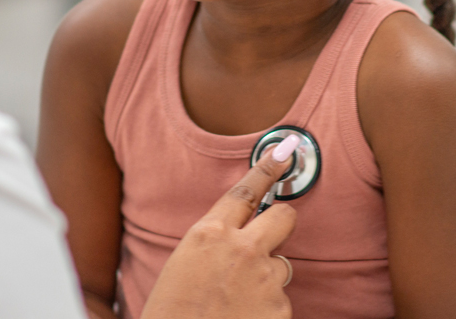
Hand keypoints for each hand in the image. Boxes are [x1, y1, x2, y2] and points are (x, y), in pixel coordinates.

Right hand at [141, 139, 298, 318]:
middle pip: (284, 217)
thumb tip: (239, 237)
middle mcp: (242, 249)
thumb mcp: (183, 265)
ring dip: (267, 279)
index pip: (245, 191)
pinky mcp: (280, 308)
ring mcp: (265, 279)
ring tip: (236, 302)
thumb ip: (214, 244)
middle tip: (269, 238)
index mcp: (209, 234)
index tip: (283, 153)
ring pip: (281, 265)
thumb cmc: (172, 312)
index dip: (267, 169)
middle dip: (280, 223)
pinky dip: (266, 309)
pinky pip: (281, 300)